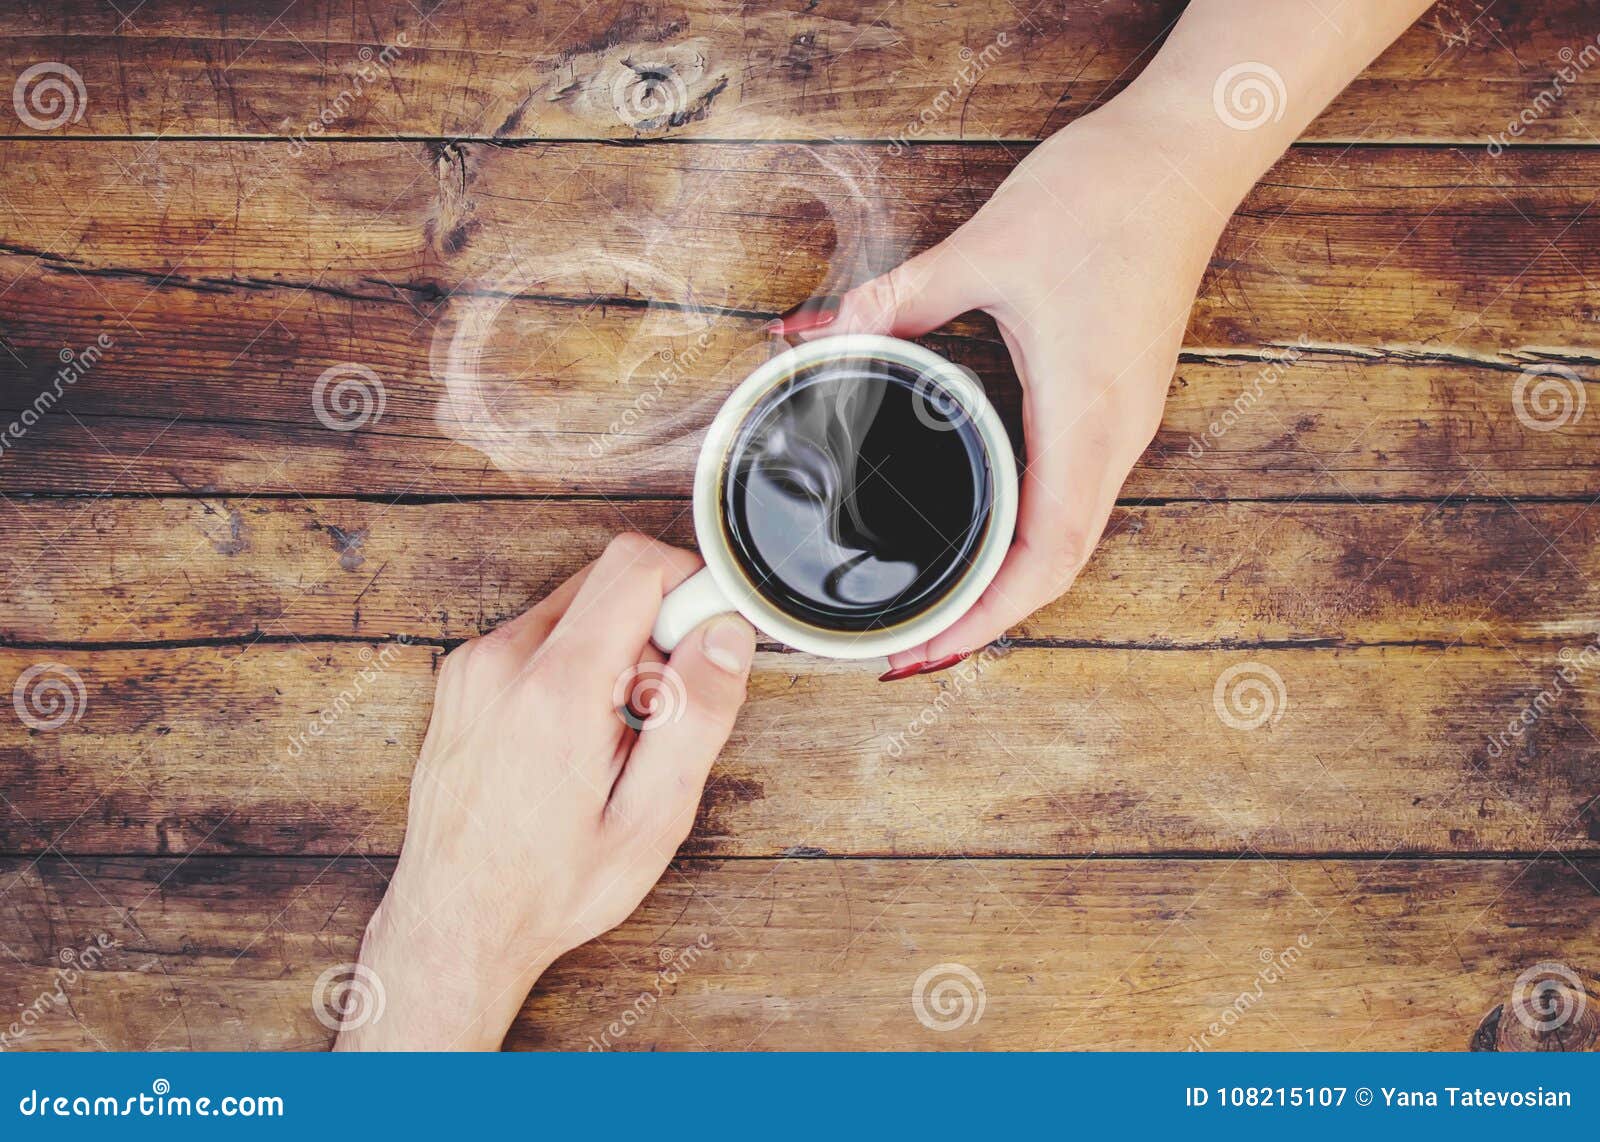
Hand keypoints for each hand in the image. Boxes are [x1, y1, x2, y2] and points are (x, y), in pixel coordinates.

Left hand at [335, 534, 755, 1049]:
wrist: (454, 924)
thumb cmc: (550, 888)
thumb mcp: (651, 819)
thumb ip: (695, 716)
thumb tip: (724, 635)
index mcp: (557, 689)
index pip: (637, 566)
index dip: (691, 590)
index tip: (707, 645)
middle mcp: (505, 660)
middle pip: (608, 579)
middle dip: (656, 629)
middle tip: (659, 715)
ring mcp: (475, 665)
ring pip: (576, 605)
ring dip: (616, 649)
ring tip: (614, 737)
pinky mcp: (462, 676)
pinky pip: (540, 634)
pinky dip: (575, 664)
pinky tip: (574, 737)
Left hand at [779, 105, 1227, 673]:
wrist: (1186, 153)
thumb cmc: (1105, 197)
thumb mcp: (987, 249)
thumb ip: (899, 299)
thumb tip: (818, 334)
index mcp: (1086, 417)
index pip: (1043, 556)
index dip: (984, 619)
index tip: (924, 651)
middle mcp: (1114, 436)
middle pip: (1056, 567)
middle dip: (985, 621)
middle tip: (910, 648)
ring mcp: (1122, 423)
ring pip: (1067, 538)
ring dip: (1007, 586)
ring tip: (939, 610)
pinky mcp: (1115, 402)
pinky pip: (1071, 497)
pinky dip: (1024, 538)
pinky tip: (982, 538)